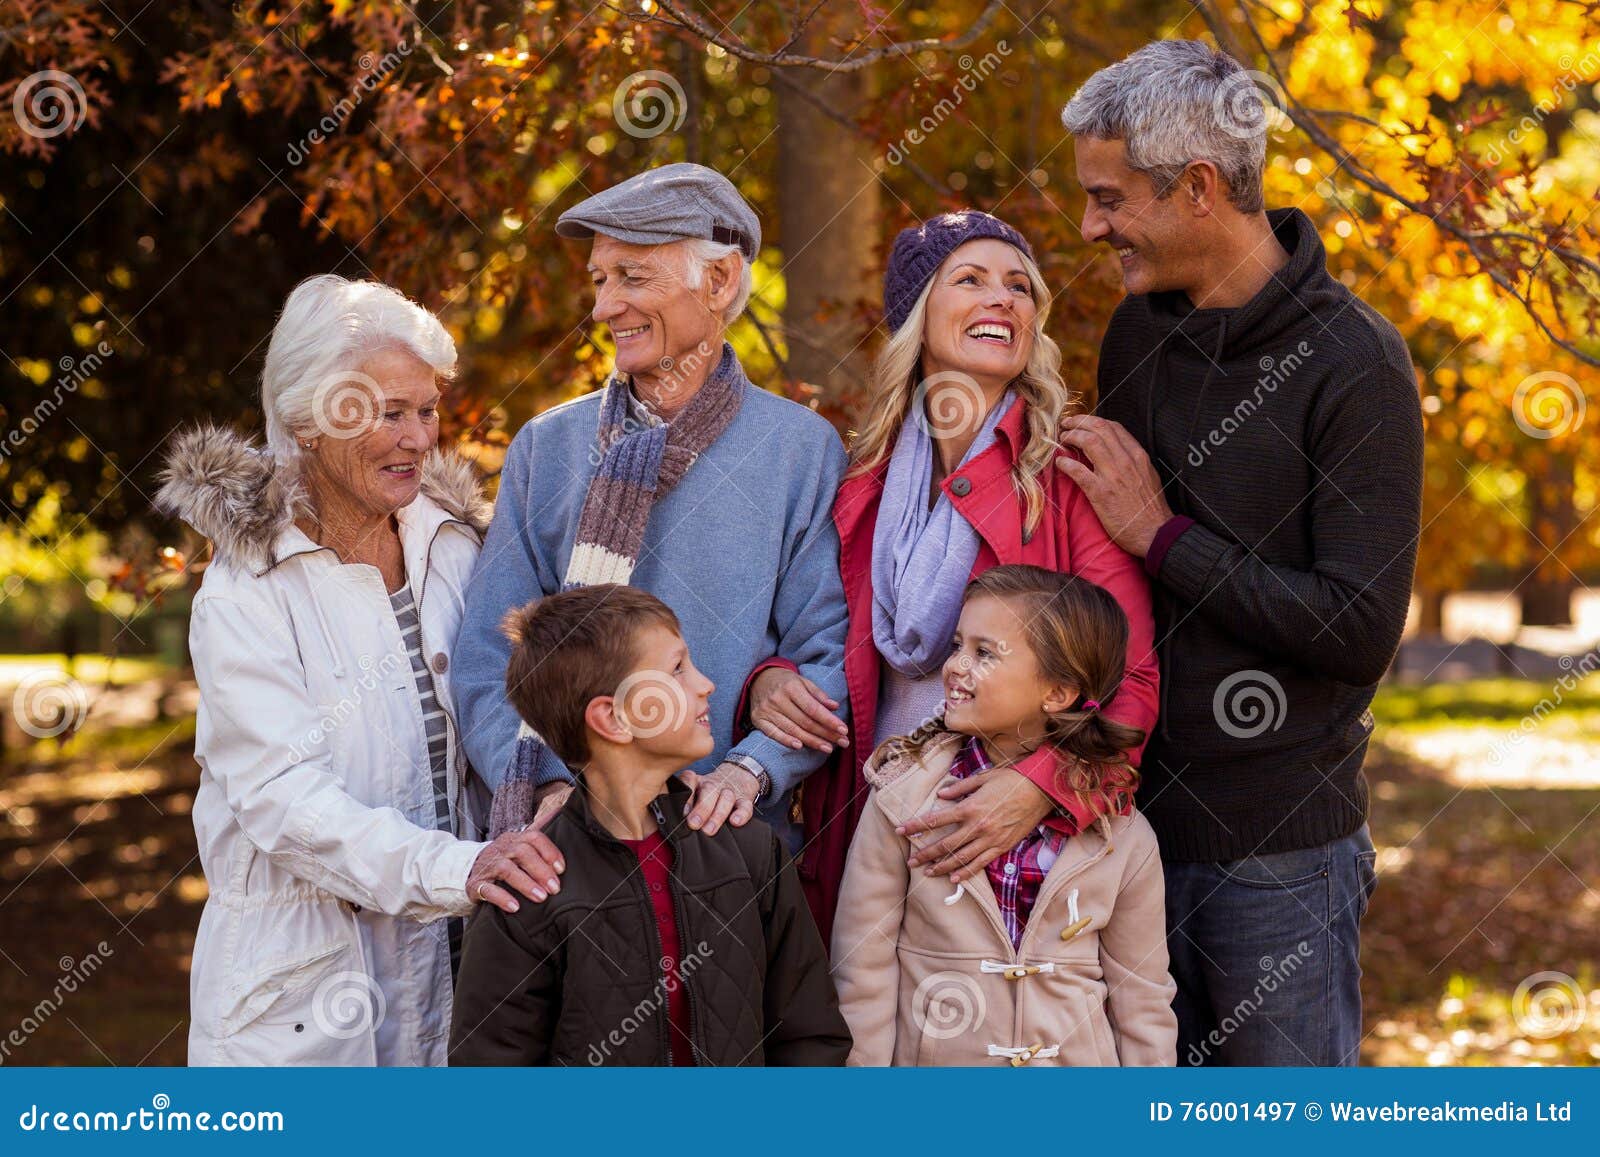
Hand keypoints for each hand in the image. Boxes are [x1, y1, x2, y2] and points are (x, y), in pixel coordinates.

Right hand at [467, 828, 565, 913]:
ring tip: (541, 897)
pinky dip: (502, 898)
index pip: (534, 837)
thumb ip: (539, 828)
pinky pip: (488, 890)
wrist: (470, 870)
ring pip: (506, 870)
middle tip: (554, 888)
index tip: (562, 869)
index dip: (549, 852)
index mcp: (514, 838)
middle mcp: (501, 849)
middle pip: (522, 853)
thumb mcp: (520, 843)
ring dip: (526, 884)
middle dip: (541, 870)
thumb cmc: (504, 858)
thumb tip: (560, 808)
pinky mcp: (476, 884)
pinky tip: (515, 907)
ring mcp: (487, 866)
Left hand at [680, 762, 760, 835]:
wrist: (737, 776)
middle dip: (701, 809)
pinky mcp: (745, 799)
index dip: (686, 795)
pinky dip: (741, 814)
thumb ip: (683, 802)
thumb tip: (669, 821)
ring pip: (726, 797)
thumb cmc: (707, 793)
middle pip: (709, 791)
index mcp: (697, 781)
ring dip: (717, 815)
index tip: (682, 812)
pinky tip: (735, 822)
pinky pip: (745, 805)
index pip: (689, 780)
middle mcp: (713, 784)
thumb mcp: (693, 791)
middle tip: (694, 824)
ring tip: (709, 830)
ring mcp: (729, 790)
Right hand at [749, 667, 848, 752]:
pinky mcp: (758, 719)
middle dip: (826, 734)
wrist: (758, 678)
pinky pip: (773, 733)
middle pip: (805, 721)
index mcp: (791, 687)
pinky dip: (786, 741)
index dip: (829, 721)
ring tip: (828, 748)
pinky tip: (800, 747)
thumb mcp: (803, 681)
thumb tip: (835, 707)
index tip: (843, 730)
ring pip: (792, 730)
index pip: (813, 708)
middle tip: (842, 742)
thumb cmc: (786, 682)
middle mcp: (778, 699)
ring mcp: (767, 710)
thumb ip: (819, 695)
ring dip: (812, 741)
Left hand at [896, 767, 1052, 881]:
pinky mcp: (1002, 846)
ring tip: (928, 873)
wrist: (1040, 790)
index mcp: (970, 807)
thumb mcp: (982, 777)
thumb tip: (941, 795)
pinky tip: (955, 878)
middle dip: (925, 854)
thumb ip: (960, 787)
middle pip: (945, 845)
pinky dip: (967, 872)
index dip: (916, 826)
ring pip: (961, 858)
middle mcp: (977, 826)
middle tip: (911, 861)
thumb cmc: (1010, 779)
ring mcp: (990, 839)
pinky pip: (981, 863)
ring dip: (942, 867)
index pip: (936, 820)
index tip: (901, 830)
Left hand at [1055, 414, 1172, 556]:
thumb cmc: (1151, 508)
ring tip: (1062, 439)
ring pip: (1089, 442)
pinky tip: (1060, 462)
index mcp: (1138, 456)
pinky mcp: (1101, 493)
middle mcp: (1126, 461)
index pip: (1114, 427)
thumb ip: (1132, 462)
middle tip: (1066, 425)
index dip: (1093, 421)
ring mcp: (1113, 476)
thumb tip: (1115, 452)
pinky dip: (1066, 463)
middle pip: (1099, 428)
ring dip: (1071, 436)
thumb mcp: (1147, 476)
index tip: (1082, 423)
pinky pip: (1079, 471)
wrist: (1155, 532)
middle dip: (1078, 422)